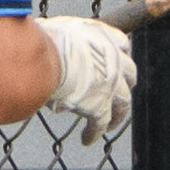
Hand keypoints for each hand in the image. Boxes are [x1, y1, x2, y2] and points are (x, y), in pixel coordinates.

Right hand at [35, 15, 136, 144]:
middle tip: (118, 92)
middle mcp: (112, 59)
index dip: (118, 52)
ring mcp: (110, 84)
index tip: (117, 58)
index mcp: (102, 36)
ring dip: (117, 114)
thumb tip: (40, 39)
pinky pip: (100, 123)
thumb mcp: (55, 29)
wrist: (47, 58)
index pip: (120, 42)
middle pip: (129, 73)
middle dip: (125, 83)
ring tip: (110, 124)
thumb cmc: (42, 40)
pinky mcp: (100, 107)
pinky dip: (94, 132)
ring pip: (123, 102)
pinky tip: (86, 140)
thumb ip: (58, 38)